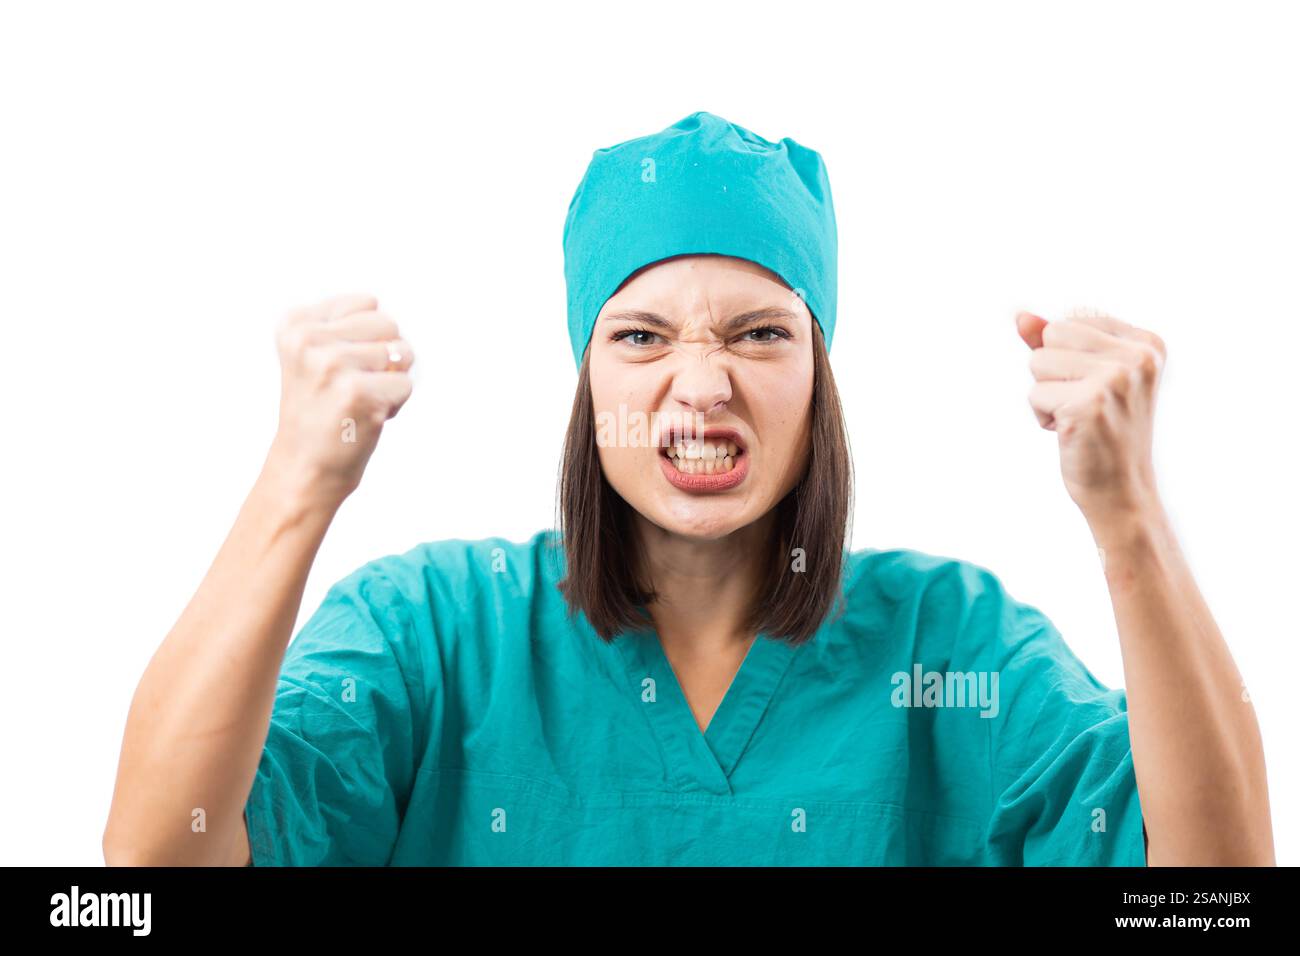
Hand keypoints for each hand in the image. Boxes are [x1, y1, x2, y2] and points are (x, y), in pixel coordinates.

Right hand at [265, 293, 414, 507]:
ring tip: (359, 401)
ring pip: (402, 353)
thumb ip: (346, 326)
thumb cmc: (321, 411)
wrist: (304, 468)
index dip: (367, 337)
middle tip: (353, 387)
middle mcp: (308, 340)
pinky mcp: (357, 393)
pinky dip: (396, 404)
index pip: (367, 303)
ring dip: (391, 381)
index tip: (339, 367)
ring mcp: (332, 365)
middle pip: (388, 323)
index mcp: (295, 324)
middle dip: (385, 357)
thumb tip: (390, 324)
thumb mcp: (314, 355)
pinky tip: (366, 417)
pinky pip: (407, 384)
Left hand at [1017, 307, 1164, 525]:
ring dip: (1046, 395)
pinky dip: (1043, 417)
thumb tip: (1019, 317)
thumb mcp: (1085, 376)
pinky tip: (1072, 433)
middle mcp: (1138, 357)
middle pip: (1053, 334)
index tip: (1097, 390)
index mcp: (1146, 344)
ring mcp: (1116, 380)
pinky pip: (1034, 393)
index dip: (1067, 358)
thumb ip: (1054, 342)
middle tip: (1084, 405)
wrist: (1121, 492)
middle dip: (1053, 372)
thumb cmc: (1102, 432)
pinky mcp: (1089, 405)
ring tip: (1078, 417)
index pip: (1070, 320)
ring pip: (1038, 362)